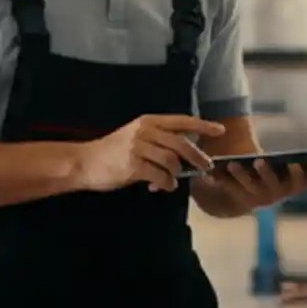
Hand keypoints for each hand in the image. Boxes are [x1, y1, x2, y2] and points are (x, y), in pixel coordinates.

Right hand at [75, 114, 225, 192]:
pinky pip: (160, 176)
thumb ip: (160, 140)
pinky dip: (166, 184)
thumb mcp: (137, 137)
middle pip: (181, 143)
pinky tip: (162, 187)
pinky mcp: (133, 165)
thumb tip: (187, 150)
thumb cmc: (113, 151)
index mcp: (148, 121)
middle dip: (198, 157)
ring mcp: (138, 147)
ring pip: (172, 161)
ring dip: (177, 174)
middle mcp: (145, 131)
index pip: (182, 121)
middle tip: (206, 167)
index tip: (220, 130)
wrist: (86, 162)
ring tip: (171, 181)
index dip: (203, 125)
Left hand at [195, 158, 306, 210]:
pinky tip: (209, 173)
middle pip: (268, 186)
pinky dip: (216, 180)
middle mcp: (269, 196)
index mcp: (287, 188)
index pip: (295, 182)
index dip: (295, 174)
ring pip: (243, 187)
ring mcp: (248, 196)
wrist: (242, 198)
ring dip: (239, 176)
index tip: (293, 162)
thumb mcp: (295, 174)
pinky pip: (221, 187)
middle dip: (265, 174)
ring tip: (233, 164)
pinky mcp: (228, 194)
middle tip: (260, 161)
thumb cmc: (276, 181)